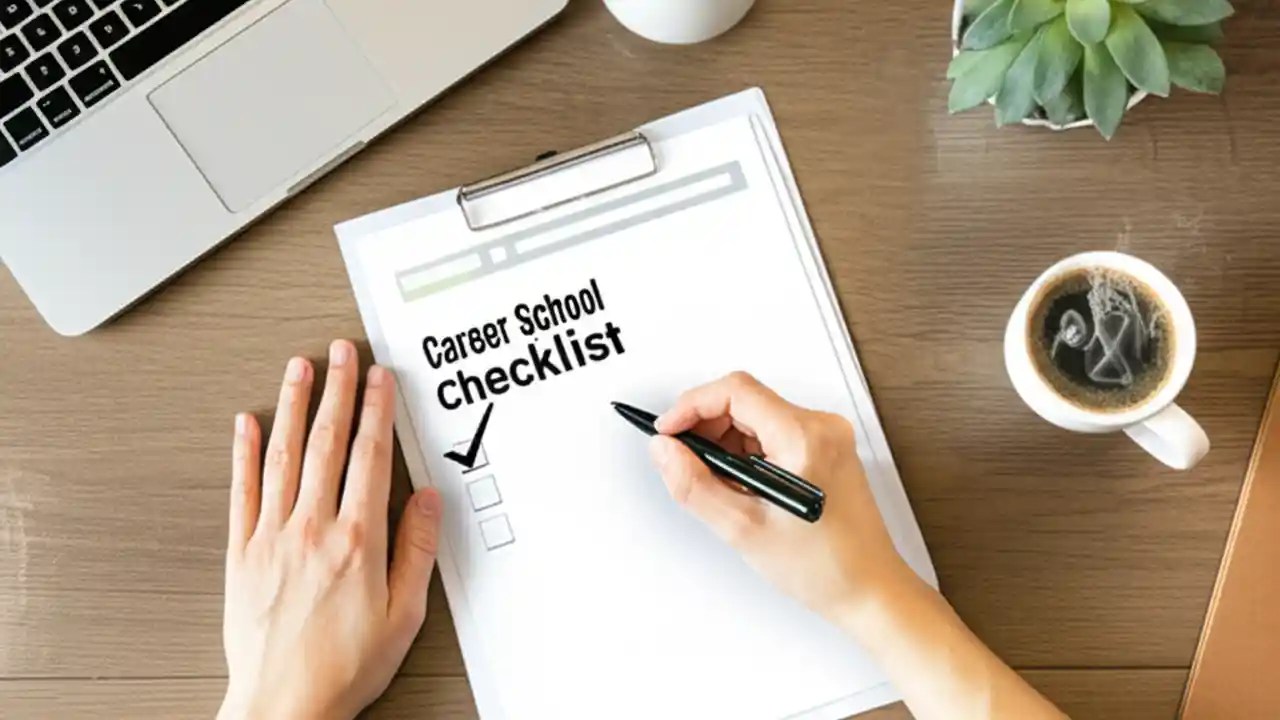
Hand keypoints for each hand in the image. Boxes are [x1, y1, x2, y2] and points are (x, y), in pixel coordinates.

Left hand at [220, 340, 442, 719]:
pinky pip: (241, 491)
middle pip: (326, 442)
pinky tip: (245, 424)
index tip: (379, 380)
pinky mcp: (241, 553)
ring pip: (283, 454)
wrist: (285, 703)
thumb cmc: (344, 666)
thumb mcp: (405, 613)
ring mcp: (271, 537)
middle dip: (336, 390)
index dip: (375, 410)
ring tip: (298, 369)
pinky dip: (243, 453)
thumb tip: (425, 501)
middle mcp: (312, 529)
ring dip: (292, 405)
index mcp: (357, 540)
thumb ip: (417, 550)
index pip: (369, 456)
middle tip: (341, 353)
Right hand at [649, 371, 908, 618]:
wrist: (869, 590)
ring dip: (726, 445)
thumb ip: (694, 485)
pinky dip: (747, 454)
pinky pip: (772, 434)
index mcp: (805, 438)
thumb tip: (665, 451)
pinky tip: (744, 489)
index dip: (692, 405)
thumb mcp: (744, 528)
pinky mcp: (826, 449)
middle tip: (686, 464)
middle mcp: (821, 427)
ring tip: (722, 489)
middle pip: (744, 401)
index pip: (735, 390)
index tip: (669, 430)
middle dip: (707, 429)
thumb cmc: (825, 567)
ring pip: (756, 418)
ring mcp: (827, 436)